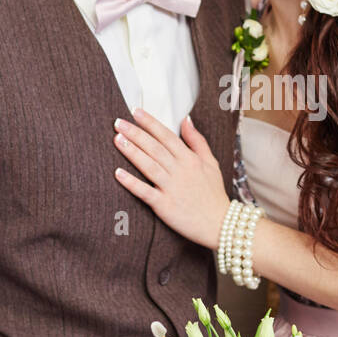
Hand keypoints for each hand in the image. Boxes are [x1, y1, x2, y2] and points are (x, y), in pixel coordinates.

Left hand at [113, 109, 229, 247]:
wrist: (220, 224)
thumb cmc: (214, 194)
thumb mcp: (211, 163)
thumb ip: (197, 141)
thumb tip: (186, 120)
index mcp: (190, 159)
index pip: (167, 136)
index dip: (150, 123)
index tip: (136, 112)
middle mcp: (180, 171)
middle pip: (154, 148)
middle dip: (136, 133)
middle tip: (118, 122)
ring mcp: (172, 188)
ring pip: (148, 166)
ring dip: (132, 152)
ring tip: (117, 139)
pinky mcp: (164, 205)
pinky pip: (145, 192)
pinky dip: (131, 183)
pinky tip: (118, 173)